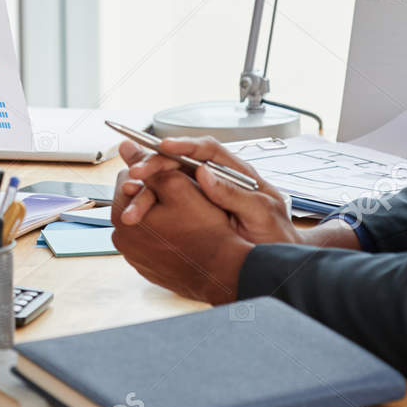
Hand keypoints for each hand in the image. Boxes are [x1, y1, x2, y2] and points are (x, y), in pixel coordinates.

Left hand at [109, 159, 248, 304]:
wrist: (220, 271)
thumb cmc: (203, 230)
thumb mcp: (178, 186)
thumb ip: (149, 165)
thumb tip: (125, 147)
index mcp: (123, 214)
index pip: (126, 178)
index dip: (149, 172)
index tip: (168, 175)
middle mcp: (121, 238)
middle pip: (132, 201)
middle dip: (152, 193)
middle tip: (179, 195)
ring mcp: (133, 256)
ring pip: (142, 221)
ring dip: (156, 215)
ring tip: (182, 215)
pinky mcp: (146, 267)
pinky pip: (149, 242)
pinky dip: (161, 235)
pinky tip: (181, 234)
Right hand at [119, 136, 301, 245]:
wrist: (277, 261)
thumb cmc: (274, 236)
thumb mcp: (260, 215)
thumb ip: (235, 194)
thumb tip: (204, 173)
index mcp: (237, 172)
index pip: (208, 149)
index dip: (185, 145)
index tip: (165, 146)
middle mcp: (217, 178)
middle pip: (181, 161)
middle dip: (156, 163)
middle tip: (137, 173)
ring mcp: (204, 193)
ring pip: (170, 180)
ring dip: (147, 184)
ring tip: (129, 192)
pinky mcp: (194, 208)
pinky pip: (168, 198)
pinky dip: (150, 200)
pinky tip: (134, 206)